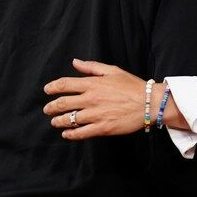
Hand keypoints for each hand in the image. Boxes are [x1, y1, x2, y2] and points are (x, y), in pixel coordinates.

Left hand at [43, 59, 157, 139]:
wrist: (149, 103)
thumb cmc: (132, 86)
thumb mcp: (113, 71)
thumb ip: (92, 67)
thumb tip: (75, 62)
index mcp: (93, 84)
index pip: (65, 84)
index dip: (53, 87)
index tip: (47, 90)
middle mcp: (91, 99)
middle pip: (63, 103)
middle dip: (51, 107)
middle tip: (47, 109)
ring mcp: (95, 115)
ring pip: (69, 119)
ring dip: (58, 121)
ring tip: (55, 122)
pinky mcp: (102, 128)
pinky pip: (81, 133)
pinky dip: (71, 134)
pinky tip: (67, 134)